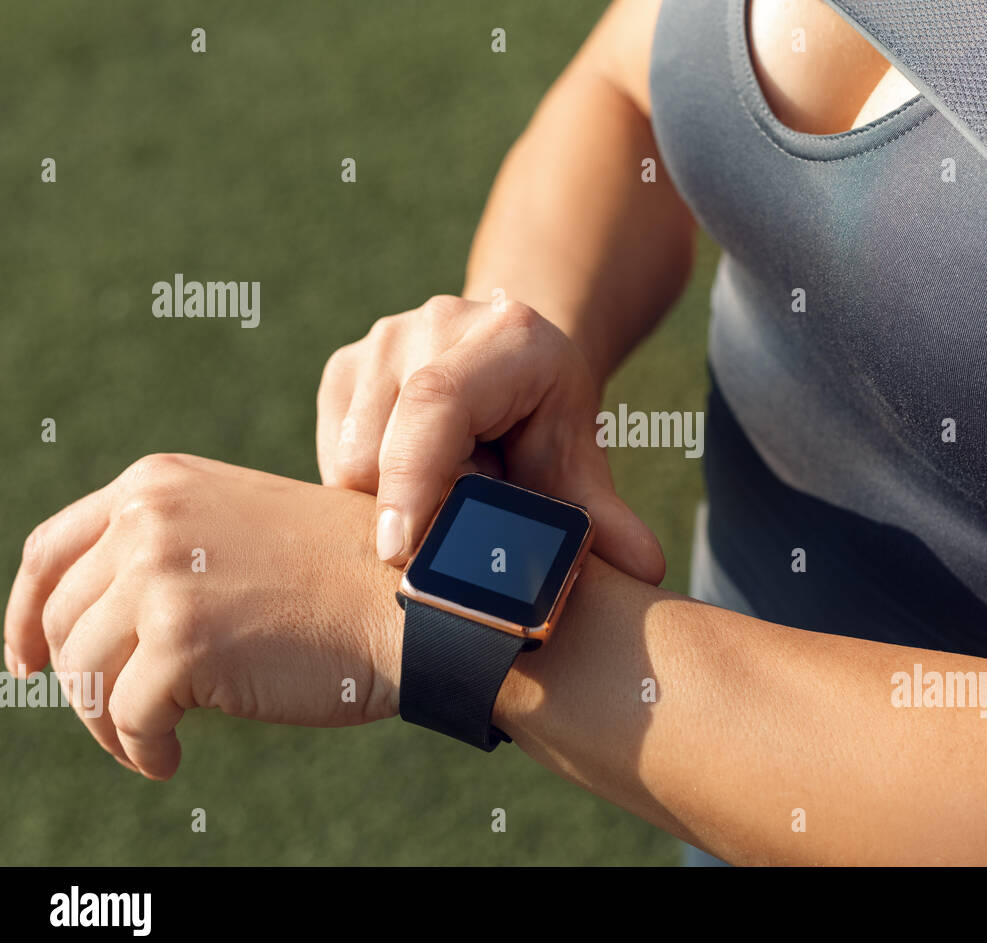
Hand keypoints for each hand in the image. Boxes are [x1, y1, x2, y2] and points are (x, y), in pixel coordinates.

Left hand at [2, 454, 402, 778]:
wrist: (414, 600)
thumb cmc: (350, 572)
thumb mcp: (245, 524)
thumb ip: (173, 546)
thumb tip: (100, 620)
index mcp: (160, 483)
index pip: (50, 551)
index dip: (24, 615)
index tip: (28, 662)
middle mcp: (149, 521)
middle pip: (64, 620)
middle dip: (81, 682)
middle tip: (118, 718)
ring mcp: (161, 581)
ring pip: (88, 675)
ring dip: (111, 724)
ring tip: (153, 743)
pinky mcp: (183, 646)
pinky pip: (128, 719)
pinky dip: (141, 751)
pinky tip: (169, 761)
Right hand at [315, 295, 664, 580]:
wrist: (515, 364)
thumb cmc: (548, 422)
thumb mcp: (578, 462)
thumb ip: (603, 516)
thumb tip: (646, 569)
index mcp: (508, 337)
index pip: (440, 403)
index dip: (414, 478)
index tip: (399, 552)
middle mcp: (436, 322)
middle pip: (385, 447)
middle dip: (417, 507)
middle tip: (468, 515)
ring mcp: (381, 339)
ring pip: (351, 458)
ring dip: (391, 501)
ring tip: (448, 490)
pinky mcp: (344, 366)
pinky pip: (333, 455)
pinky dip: (366, 490)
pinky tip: (414, 478)